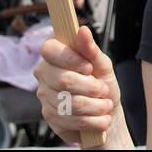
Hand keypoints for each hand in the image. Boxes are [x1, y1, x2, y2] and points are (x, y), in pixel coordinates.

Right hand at [34, 25, 120, 146]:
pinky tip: (100, 118)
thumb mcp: (102, 64)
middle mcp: (45, 75)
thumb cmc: (102, 85)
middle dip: (91, 87)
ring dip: (96, 107)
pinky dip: (93, 121)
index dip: (71, 58)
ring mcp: (45, 97)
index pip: (49, 49)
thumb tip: (82, 30)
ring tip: (105, 105)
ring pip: (71, 103)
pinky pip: (72, 120)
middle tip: (103, 90)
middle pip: (63, 80)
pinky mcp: (50, 118)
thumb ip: (91, 49)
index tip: (89, 68)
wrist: (106, 113)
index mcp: (54, 55)